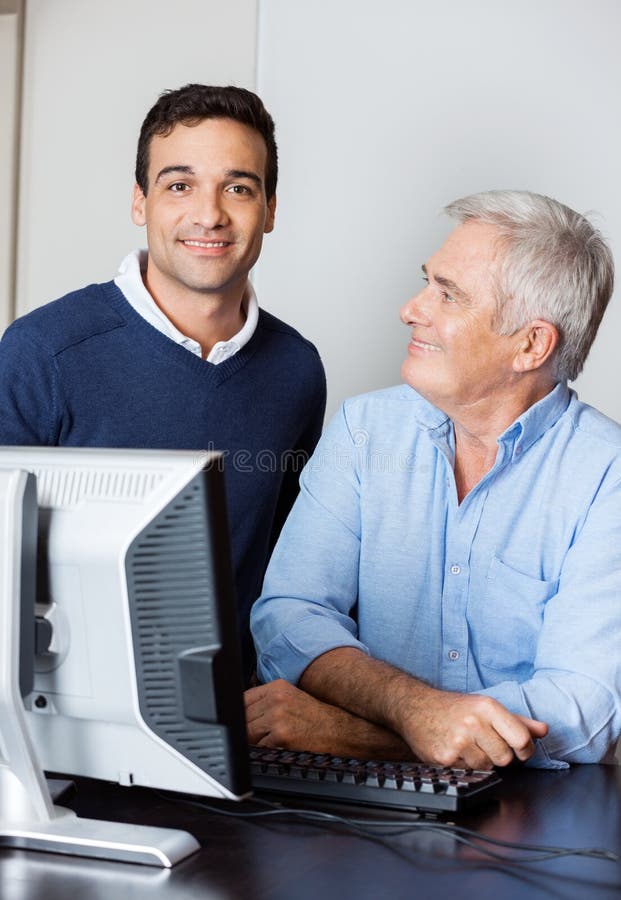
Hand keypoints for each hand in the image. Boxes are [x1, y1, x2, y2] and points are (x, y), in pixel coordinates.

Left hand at [245, 679, 337, 750]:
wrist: (342, 731)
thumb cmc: (319, 718)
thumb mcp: (293, 698)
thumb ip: (269, 701)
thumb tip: (245, 712)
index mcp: (278, 687)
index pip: (243, 698)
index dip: (242, 713)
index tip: (244, 721)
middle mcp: (276, 699)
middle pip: (243, 716)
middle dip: (247, 729)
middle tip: (261, 735)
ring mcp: (277, 717)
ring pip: (247, 733)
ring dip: (255, 741)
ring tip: (271, 742)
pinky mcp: (281, 736)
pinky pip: (259, 748)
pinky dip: (264, 751)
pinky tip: (279, 748)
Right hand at [400, 689, 548, 769]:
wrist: (415, 707)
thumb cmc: (454, 707)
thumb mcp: (486, 707)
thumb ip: (517, 721)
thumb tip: (544, 731)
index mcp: (488, 708)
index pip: (522, 739)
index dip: (525, 750)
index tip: (519, 749)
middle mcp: (474, 723)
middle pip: (506, 758)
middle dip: (499, 755)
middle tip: (485, 743)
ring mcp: (458, 741)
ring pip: (487, 767)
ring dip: (481, 760)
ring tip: (467, 745)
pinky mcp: (446, 757)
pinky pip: (468, 771)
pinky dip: (464, 764)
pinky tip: (455, 750)